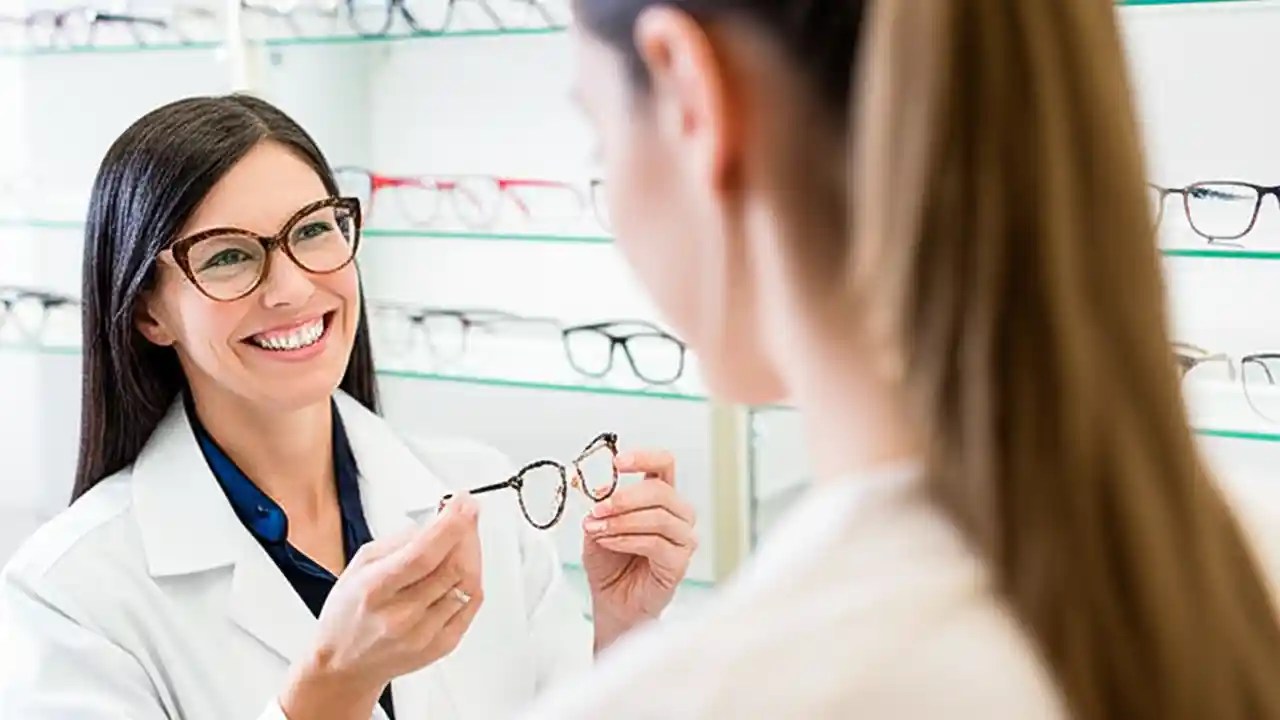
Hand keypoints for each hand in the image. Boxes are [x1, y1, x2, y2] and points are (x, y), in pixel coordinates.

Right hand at [280, 495, 483, 719]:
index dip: (451, 526)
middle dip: (466, 532)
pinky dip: (473, 578)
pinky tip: (463, 567)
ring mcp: (425, 634)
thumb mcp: (359, 566)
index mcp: (376, 591)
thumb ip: (399, 542)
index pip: (423, 555)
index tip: (464, 504)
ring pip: (468, 583)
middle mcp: (401, 616)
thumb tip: (437, 523)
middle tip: (466, 514)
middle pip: (452, 567)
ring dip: (472, 553)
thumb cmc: (348, 615)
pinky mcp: (442, 645)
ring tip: (463, 538)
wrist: (344, 666)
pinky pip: (472, 604)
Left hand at [581, 450, 696, 651]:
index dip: (643, 458)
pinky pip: (655, 543)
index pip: (663, 464)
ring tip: (599, 528)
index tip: (618, 462)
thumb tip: (598, 489)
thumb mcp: (597, 527)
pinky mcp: (679, 562)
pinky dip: (627, 539)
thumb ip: (600, 507)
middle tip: (599, 507)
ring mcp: (683, 539)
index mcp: (661, 498)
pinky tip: (610, 542)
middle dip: (624, 497)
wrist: (612, 603)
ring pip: (658, 516)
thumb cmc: (611, 565)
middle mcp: (677, 515)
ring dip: (622, 521)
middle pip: (660, 490)